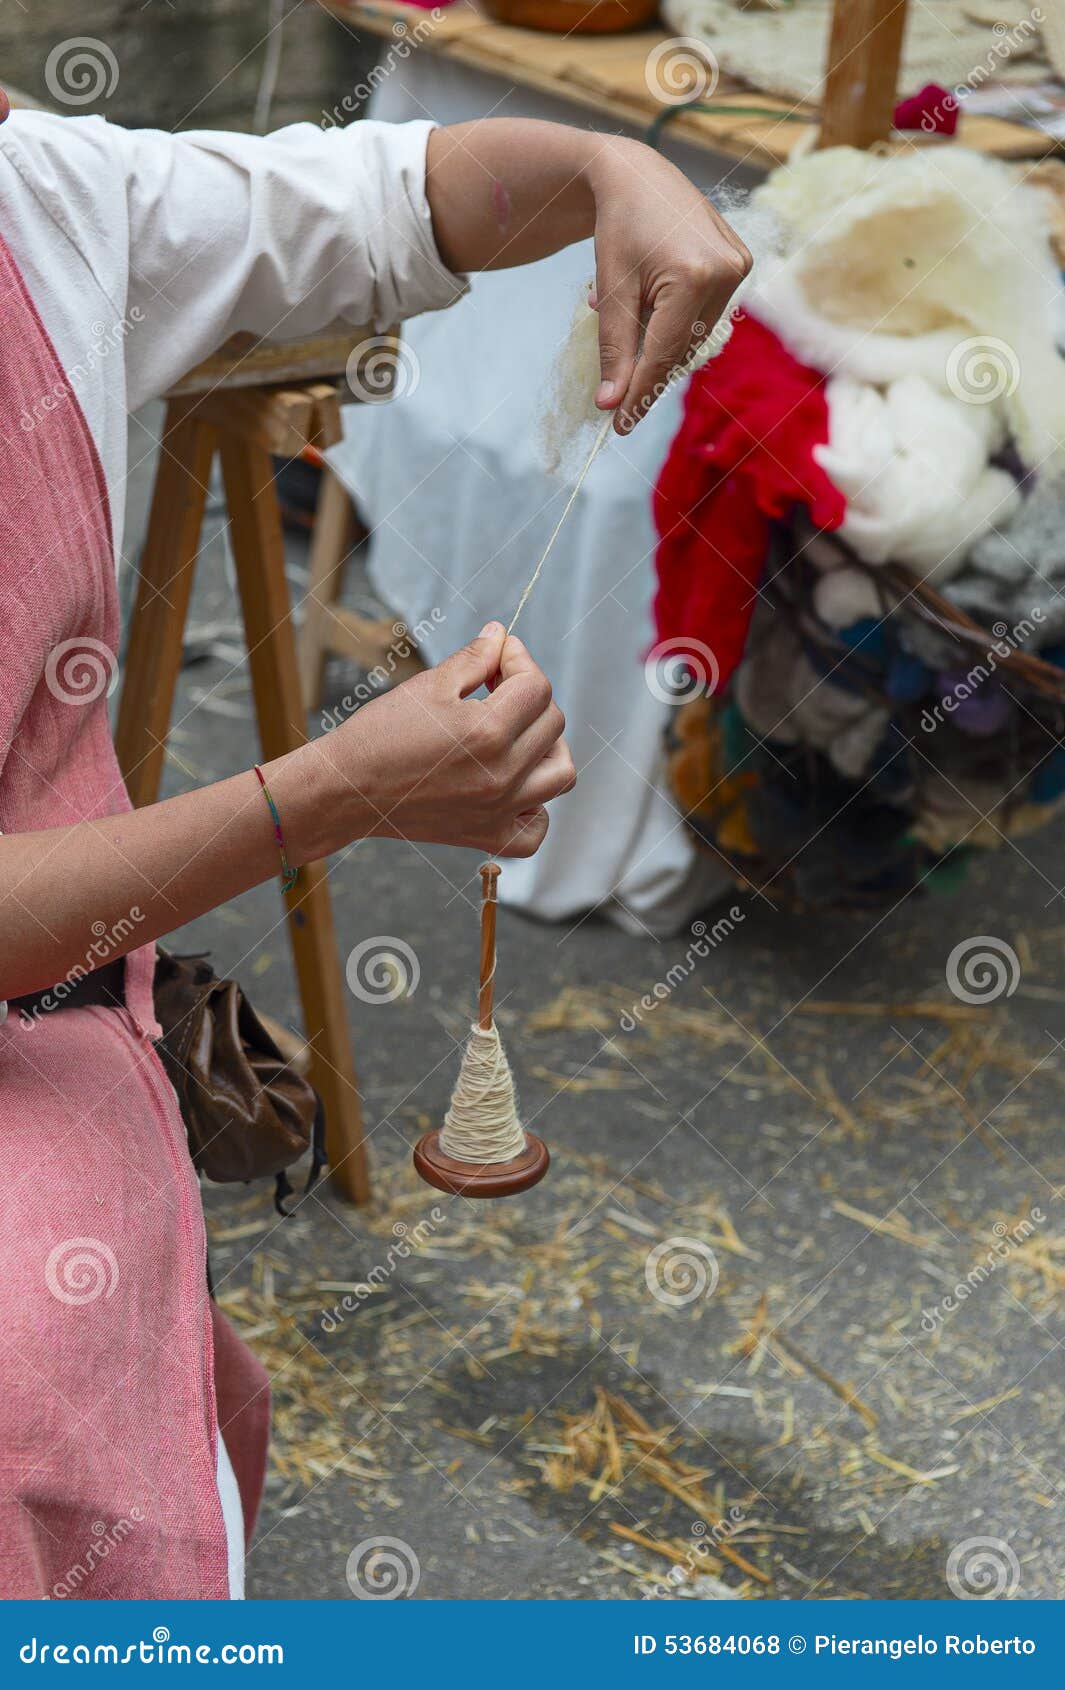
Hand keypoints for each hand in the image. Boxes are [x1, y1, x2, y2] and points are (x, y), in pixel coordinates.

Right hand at [321, 623, 574, 857]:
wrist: (346, 790)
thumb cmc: (380, 736)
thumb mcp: (429, 686)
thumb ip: (475, 658)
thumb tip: (501, 635)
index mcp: (488, 732)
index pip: (537, 686)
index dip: (519, 660)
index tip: (499, 656)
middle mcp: (502, 774)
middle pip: (553, 724)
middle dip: (531, 696)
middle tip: (498, 688)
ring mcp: (499, 809)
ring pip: (560, 774)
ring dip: (548, 745)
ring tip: (517, 733)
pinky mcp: (486, 835)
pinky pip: (537, 830)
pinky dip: (537, 807)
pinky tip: (515, 785)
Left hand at [587, 138, 750, 433]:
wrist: (637, 174)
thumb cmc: (618, 228)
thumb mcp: (612, 291)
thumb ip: (614, 349)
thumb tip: (610, 404)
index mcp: (693, 276)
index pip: (663, 354)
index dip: (638, 393)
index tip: (618, 425)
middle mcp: (726, 272)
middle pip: (681, 349)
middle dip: (647, 367)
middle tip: (616, 388)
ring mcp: (739, 266)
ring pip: (695, 335)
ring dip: (663, 341)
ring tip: (633, 315)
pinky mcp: (741, 262)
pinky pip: (706, 314)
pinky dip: (678, 322)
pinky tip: (656, 301)